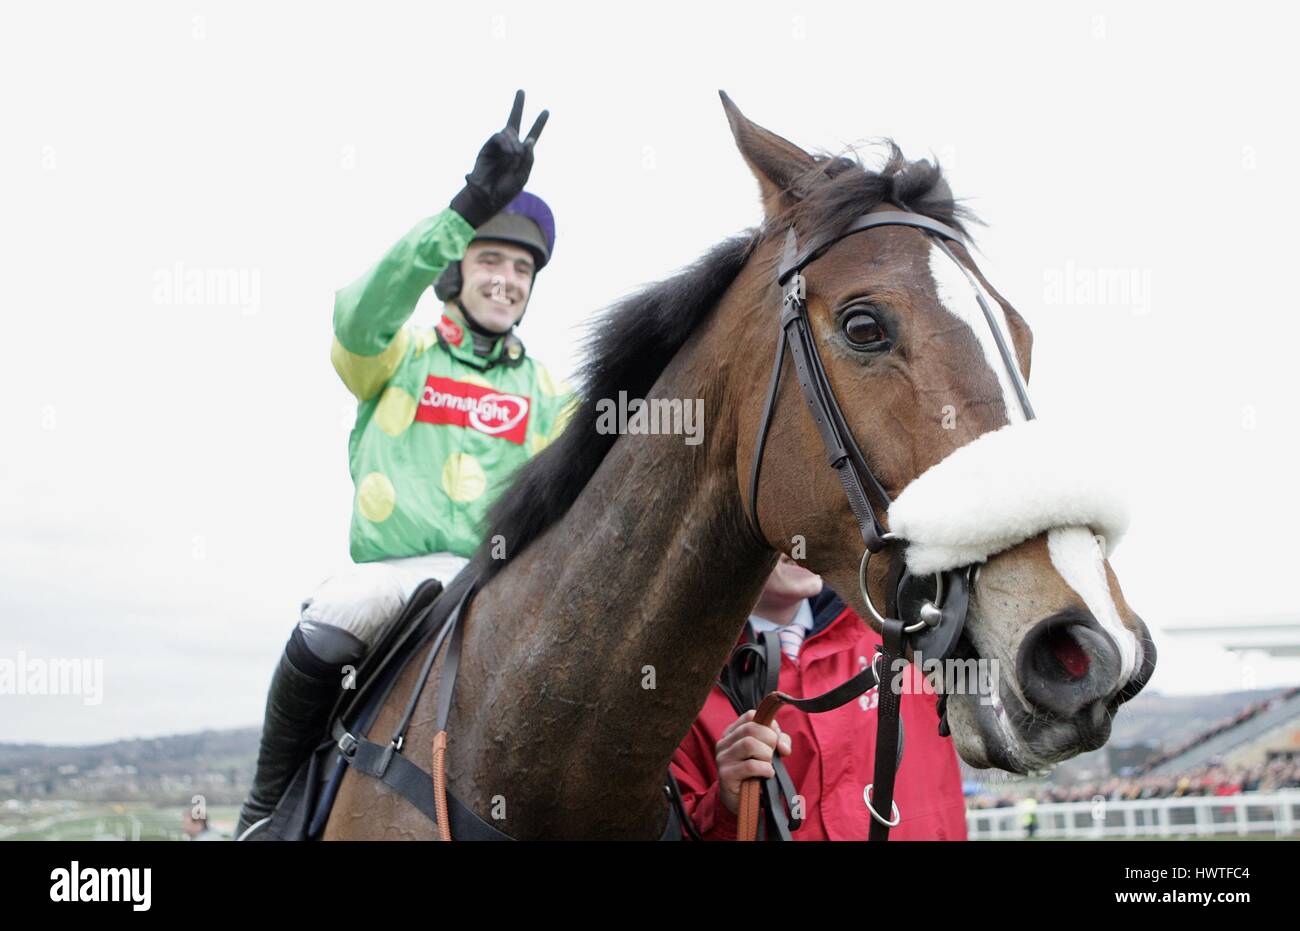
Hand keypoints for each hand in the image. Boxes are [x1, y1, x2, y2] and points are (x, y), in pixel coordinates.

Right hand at [450, 89, 548, 227]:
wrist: (487, 196)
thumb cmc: (506, 190)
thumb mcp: (523, 176)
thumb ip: (528, 158)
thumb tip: (528, 140)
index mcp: (522, 154)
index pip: (531, 136)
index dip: (539, 124)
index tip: (546, 111)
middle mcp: (509, 146)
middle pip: (514, 121)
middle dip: (518, 105)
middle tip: (521, 90)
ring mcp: (498, 145)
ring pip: (509, 133)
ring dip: (514, 145)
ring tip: (513, 159)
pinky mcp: (487, 146)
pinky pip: (500, 137)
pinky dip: (506, 144)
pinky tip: (509, 154)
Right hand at [715, 709, 791, 814]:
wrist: (741, 801)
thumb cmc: (756, 773)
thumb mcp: (768, 753)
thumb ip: (779, 742)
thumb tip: (783, 747)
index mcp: (732, 732)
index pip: (751, 715)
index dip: (769, 725)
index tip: (776, 740)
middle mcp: (724, 742)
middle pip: (751, 728)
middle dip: (770, 740)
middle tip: (773, 754)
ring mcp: (723, 758)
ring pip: (749, 744)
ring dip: (766, 755)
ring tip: (768, 765)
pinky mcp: (726, 774)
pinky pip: (751, 766)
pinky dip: (765, 769)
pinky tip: (767, 775)